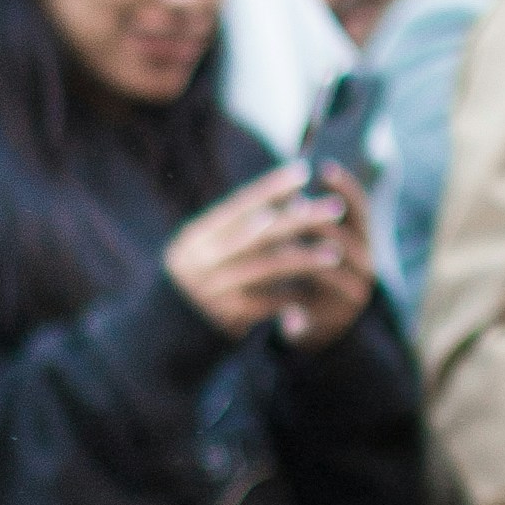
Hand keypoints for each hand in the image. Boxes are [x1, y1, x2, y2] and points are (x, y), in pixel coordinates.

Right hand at [163, 163, 365, 343]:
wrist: (169, 332)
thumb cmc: (202, 278)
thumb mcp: (210, 248)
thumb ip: (244, 226)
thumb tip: (295, 196)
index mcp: (196, 236)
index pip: (239, 205)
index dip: (271, 187)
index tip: (303, 171)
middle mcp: (203, 259)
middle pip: (260, 233)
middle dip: (301, 219)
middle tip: (334, 207)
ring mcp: (215, 289)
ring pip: (270, 267)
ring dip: (305, 259)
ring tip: (334, 252)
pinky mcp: (228, 317)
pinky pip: (269, 301)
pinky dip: (293, 294)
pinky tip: (314, 289)